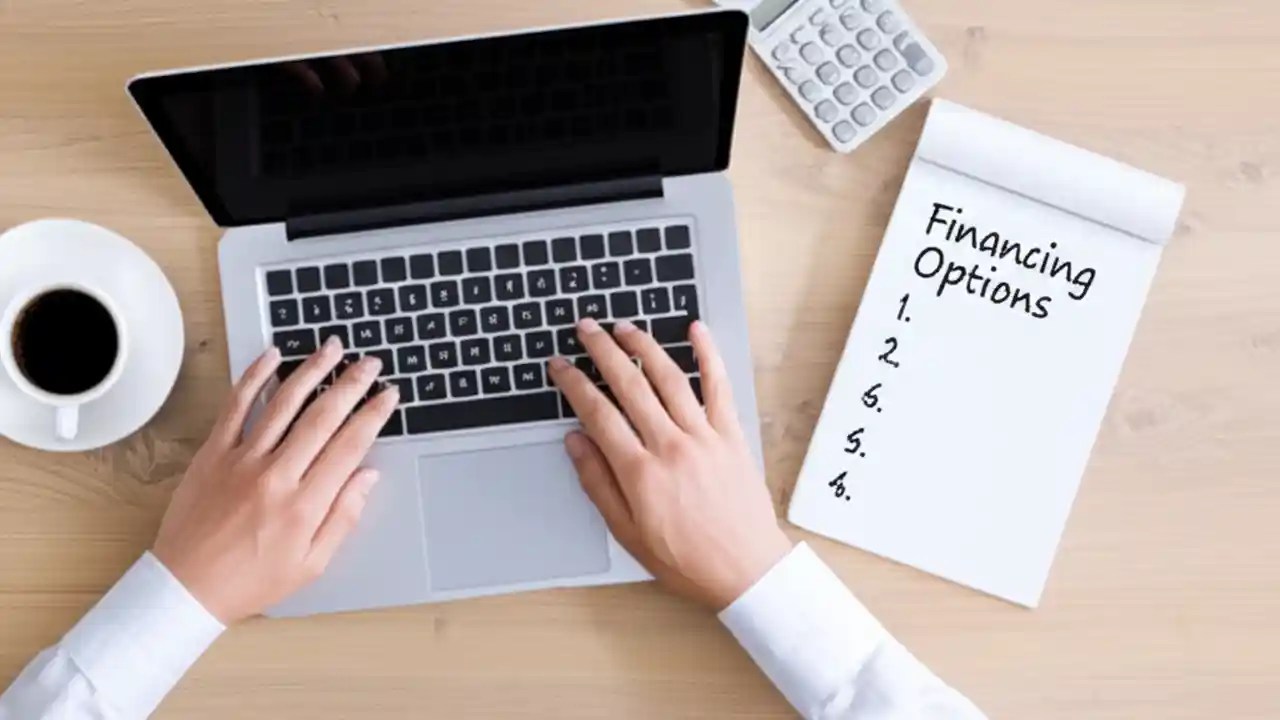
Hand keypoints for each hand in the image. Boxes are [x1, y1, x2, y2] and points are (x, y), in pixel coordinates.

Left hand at [153, 339, 398, 622]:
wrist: (186, 587)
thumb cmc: (251, 580)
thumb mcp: (312, 563)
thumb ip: (343, 516)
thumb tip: (368, 475)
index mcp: (305, 505)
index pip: (350, 446)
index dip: (373, 416)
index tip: (388, 396)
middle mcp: (275, 476)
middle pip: (322, 417)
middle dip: (351, 384)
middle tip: (370, 363)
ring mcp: (241, 460)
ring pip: (283, 403)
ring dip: (311, 371)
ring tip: (332, 348)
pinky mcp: (212, 454)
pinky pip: (236, 407)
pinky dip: (254, 378)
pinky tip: (271, 357)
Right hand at [549, 319, 792, 610]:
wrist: (746, 570)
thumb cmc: (687, 560)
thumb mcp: (627, 533)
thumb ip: (598, 483)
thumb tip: (575, 442)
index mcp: (640, 473)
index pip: (597, 414)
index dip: (574, 384)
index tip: (559, 365)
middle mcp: (670, 446)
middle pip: (630, 385)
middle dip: (603, 351)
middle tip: (585, 328)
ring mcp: (704, 437)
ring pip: (669, 378)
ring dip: (644, 346)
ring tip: (624, 327)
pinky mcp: (731, 435)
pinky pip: (718, 386)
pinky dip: (708, 354)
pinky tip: (696, 330)